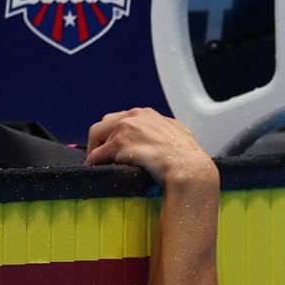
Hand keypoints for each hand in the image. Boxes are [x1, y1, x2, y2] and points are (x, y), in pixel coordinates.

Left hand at [85, 108, 216, 187]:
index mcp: (147, 114)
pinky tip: (96, 170)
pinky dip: (94, 163)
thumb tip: (158, 137)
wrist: (189, 169)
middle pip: (103, 125)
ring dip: (98, 152)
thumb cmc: (189, 157)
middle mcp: (134, 115)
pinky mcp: (120, 144)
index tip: (114, 146)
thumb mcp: (179, 134)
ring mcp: (126, 128)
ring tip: (99, 165)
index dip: (114, 134)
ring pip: (98, 138)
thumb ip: (163, 130)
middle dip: (100, 141)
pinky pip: (97, 155)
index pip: (120, 119)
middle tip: (101, 157)